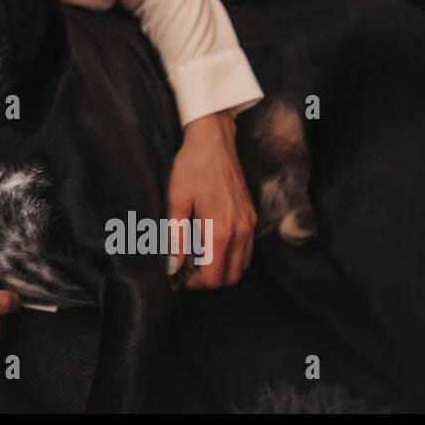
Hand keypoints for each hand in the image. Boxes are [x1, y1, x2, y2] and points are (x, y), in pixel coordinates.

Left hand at [166, 110, 256, 288]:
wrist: (214, 140)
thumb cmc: (193, 167)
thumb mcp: (177, 199)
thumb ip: (176, 236)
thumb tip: (172, 265)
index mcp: (220, 230)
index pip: (214, 277)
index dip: (195, 283)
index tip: (179, 277)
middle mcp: (240, 231)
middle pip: (230, 276)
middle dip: (209, 279)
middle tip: (187, 268)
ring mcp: (249, 223)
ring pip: (241, 264)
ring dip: (222, 268)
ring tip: (198, 256)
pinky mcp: (251, 215)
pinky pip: (246, 248)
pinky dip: (232, 254)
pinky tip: (211, 242)